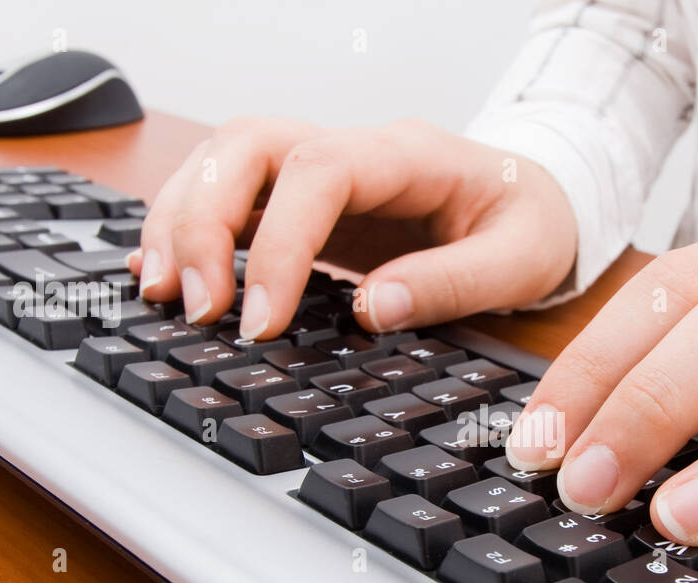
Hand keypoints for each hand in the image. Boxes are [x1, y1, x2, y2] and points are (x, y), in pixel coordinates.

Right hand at [128, 117, 576, 337]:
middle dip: (203, 221)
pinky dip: (190, 230)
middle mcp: (355, 151)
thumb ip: (452, 284)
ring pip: (225, 163)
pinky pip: (233, 197)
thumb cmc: (533, 225)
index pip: (318, 170)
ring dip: (181, 221)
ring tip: (159, 293)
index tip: (262, 319)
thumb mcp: (520, 262)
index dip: (279, 241)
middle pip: (248, 148)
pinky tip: (164, 272)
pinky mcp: (308, 204)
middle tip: (194, 307)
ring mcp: (325, 173)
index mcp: (409, 155)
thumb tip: (373, 310)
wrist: (538, 202)